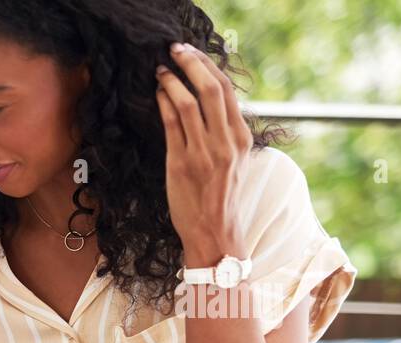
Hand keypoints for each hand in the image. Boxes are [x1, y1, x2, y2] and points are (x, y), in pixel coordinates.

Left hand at [155, 42, 252, 267]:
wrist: (214, 234)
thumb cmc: (220, 200)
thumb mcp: (233, 163)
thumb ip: (226, 136)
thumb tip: (213, 108)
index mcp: (242, 139)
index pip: (227, 92)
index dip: (210, 68)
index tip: (195, 55)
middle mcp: (226, 142)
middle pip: (212, 89)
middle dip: (192, 63)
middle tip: (176, 49)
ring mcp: (204, 152)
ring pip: (190, 102)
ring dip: (173, 80)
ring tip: (161, 70)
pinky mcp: (182, 164)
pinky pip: (173, 124)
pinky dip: (164, 102)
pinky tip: (158, 92)